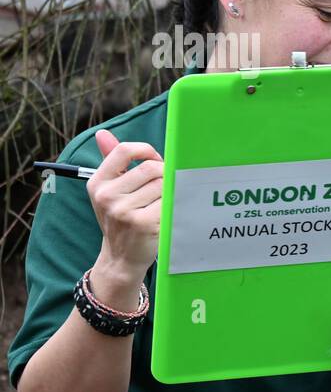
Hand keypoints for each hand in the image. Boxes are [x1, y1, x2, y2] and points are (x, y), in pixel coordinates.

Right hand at [88, 129, 163, 279]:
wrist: (121, 257)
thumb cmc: (121, 219)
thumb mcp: (109, 190)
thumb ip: (111, 161)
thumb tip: (103, 133)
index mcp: (97, 183)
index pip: (124, 150)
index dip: (146, 150)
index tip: (155, 160)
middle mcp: (106, 195)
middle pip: (151, 168)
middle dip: (164, 174)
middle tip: (164, 187)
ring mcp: (123, 210)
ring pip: (162, 185)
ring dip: (169, 192)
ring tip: (162, 204)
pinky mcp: (142, 223)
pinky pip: (169, 202)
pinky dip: (173, 206)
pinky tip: (165, 215)